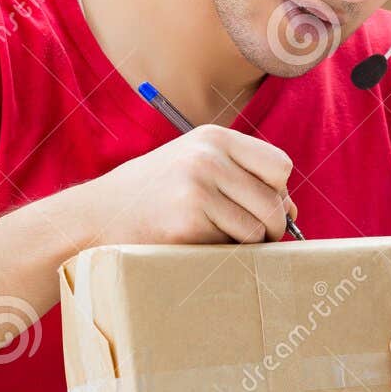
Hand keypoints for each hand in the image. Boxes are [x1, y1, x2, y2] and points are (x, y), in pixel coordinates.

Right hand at [75, 124, 299, 245]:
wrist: (97, 215)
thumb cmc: (153, 195)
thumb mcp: (194, 166)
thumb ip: (241, 178)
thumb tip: (293, 210)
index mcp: (214, 138)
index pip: (280, 165)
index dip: (278, 192)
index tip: (263, 207)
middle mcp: (208, 157)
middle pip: (274, 201)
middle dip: (272, 226)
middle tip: (254, 237)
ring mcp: (196, 188)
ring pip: (257, 229)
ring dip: (247, 244)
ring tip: (217, 238)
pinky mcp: (187, 222)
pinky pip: (232, 247)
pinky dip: (223, 253)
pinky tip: (197, 244)